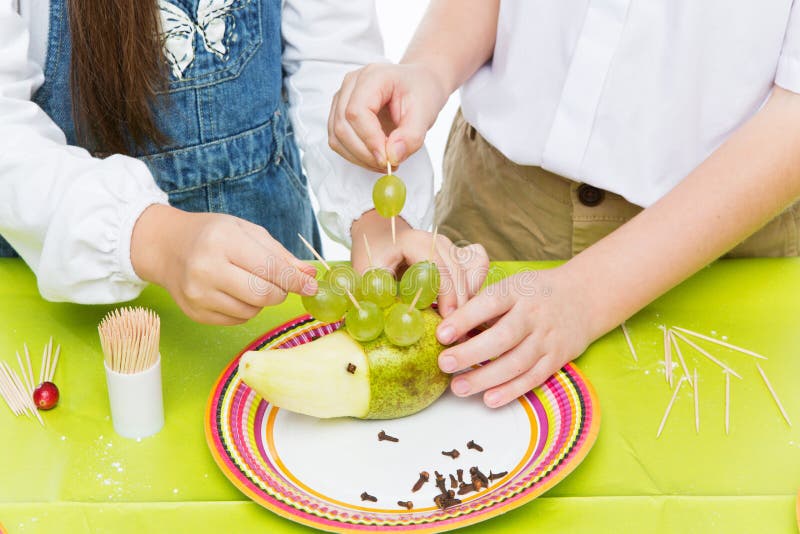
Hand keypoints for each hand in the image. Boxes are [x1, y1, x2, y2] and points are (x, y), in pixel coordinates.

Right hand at [131, 205, 317, 324]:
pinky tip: (234, 292)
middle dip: (280, 292)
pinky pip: (237, 320)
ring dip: (262, 301)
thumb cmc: (212, 235)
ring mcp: (198, 294)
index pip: (269, 269)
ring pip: (251, 311)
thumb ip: (279, 255)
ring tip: (249, 282)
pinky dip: (245, 309)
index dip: (295, 281)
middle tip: (279, 284)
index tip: (311, 286)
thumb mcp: (247, 232)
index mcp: (222, 241)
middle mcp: (207, 269)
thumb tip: (309, 276)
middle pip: (262, 295)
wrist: (167, 247)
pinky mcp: (195, 313)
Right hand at [328, 63, 448, 170]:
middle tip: (389, 165)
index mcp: (372, 76)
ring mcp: (342, 98)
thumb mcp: (425, 113)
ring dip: (359, 158)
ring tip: (385, 163)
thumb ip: (411, 136)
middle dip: (364, 153)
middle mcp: (351, 84)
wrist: (418, 84)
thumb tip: (392, 157)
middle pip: (343, 126)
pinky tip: (375, 158)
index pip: (357, 112)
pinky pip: (338, 140)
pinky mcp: (340, 113)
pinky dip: (355, 155)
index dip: (370, 140)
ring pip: (337, 136)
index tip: (388, 160)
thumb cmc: (421, 92)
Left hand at [350, 210, 488, 316]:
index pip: (437, 265)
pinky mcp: (460, 253)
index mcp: (414, 241)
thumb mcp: (366, 273)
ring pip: (473, 271)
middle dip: (460, 303)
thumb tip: (373, 320)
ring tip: (458, 324)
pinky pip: (477, 268)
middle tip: (455, 333)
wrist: (383, 235)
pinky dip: (474, 287)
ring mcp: (452, 246)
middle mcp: (438, 241)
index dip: (444, 292)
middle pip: (459, 272)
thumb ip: (373, 293)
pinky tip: (462, 306)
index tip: (446, 317)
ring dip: (469, 298)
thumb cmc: (373, 256)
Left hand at [434, 266, 597, 407]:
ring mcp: (547, 338)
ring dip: (485, 378)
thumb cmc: (536, 292)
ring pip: (516, 363)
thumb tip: (447, 328)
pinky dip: (511, 391)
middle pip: (502, 337)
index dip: (464, 319)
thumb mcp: (512, 285)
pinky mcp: (557, 359)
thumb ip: (483, 304)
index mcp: (517, 291)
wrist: (585, 296)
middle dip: (471, 353)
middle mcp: (533, 315)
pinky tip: (489, 399)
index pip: (489, 303)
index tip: (441, 334)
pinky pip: (533, 378)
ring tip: (458, 387)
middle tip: (444, 363)